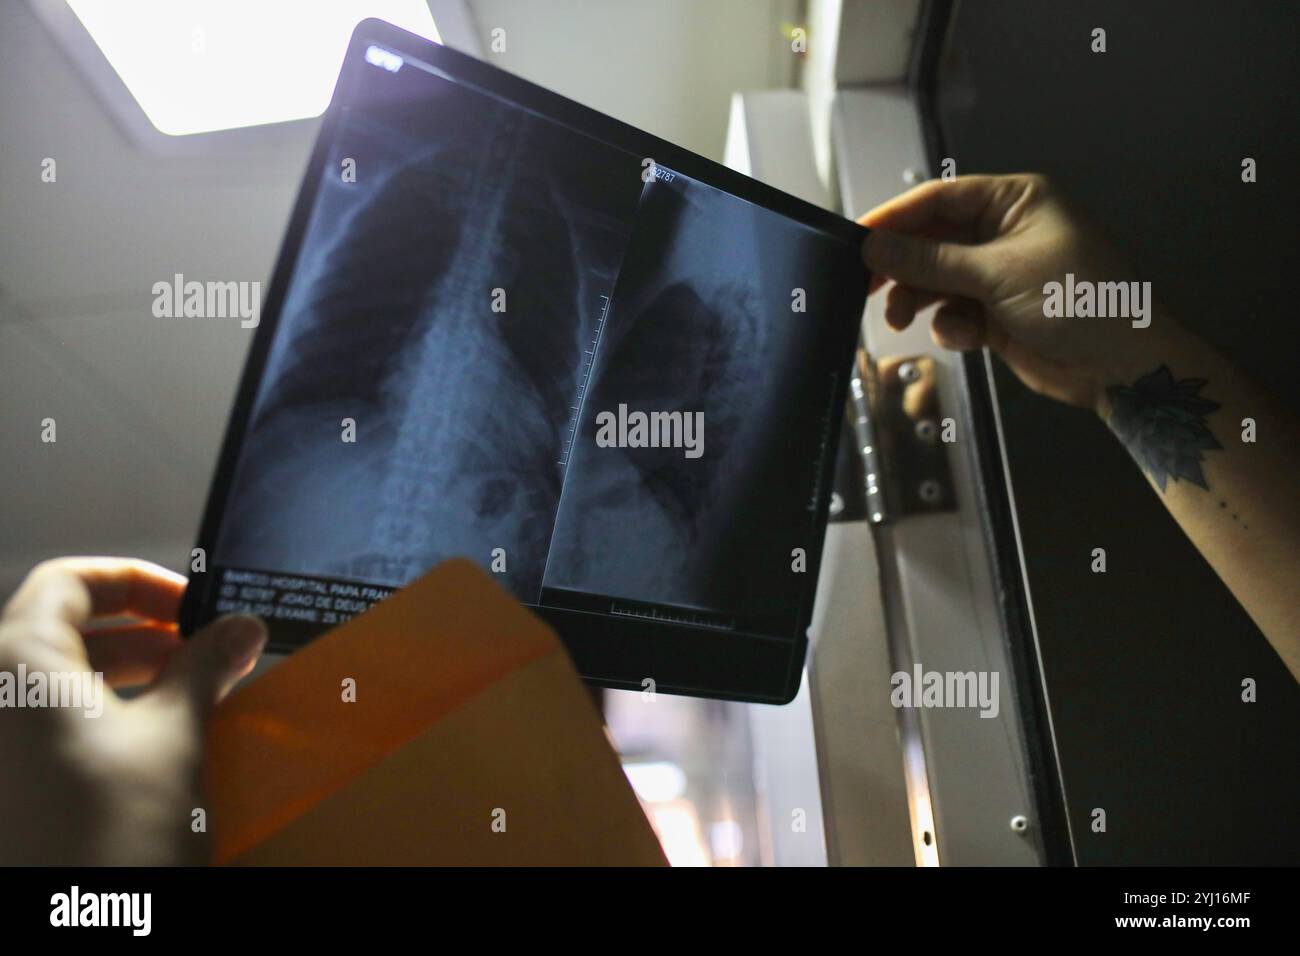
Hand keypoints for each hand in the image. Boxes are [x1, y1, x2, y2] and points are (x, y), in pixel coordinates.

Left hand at [0, 557, 265, 864]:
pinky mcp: (8, 787)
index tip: (193, 604)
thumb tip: (239, 627)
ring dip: (125, 674)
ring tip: (191, 693)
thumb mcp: (175, 736)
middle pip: (59, 628)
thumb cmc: (110, 837)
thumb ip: (206, 666)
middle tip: (206, 650)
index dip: (136, 581)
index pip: (68, 580)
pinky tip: (156, 740)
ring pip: (54, 680)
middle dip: (141, 632)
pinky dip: (100, 717)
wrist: (76, 932)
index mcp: (15, 664)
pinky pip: (46, 727)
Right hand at [860, 173, 1141, 411]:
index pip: (938, 198)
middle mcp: (1004, 232)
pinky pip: (953, 312)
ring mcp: (999, 274)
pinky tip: (963, 336)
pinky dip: (950, 325)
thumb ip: (930, 261)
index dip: (894, 218)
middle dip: (901, 266)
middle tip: (862, 286)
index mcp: (1014, 201)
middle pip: (931, 240)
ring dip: (918, 300)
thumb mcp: (997, 274)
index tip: (856, 238)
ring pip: (936, 280)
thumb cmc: (1081, 301)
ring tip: (902, 320)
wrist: (1122, 365)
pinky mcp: (997, 313)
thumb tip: (874, 247)